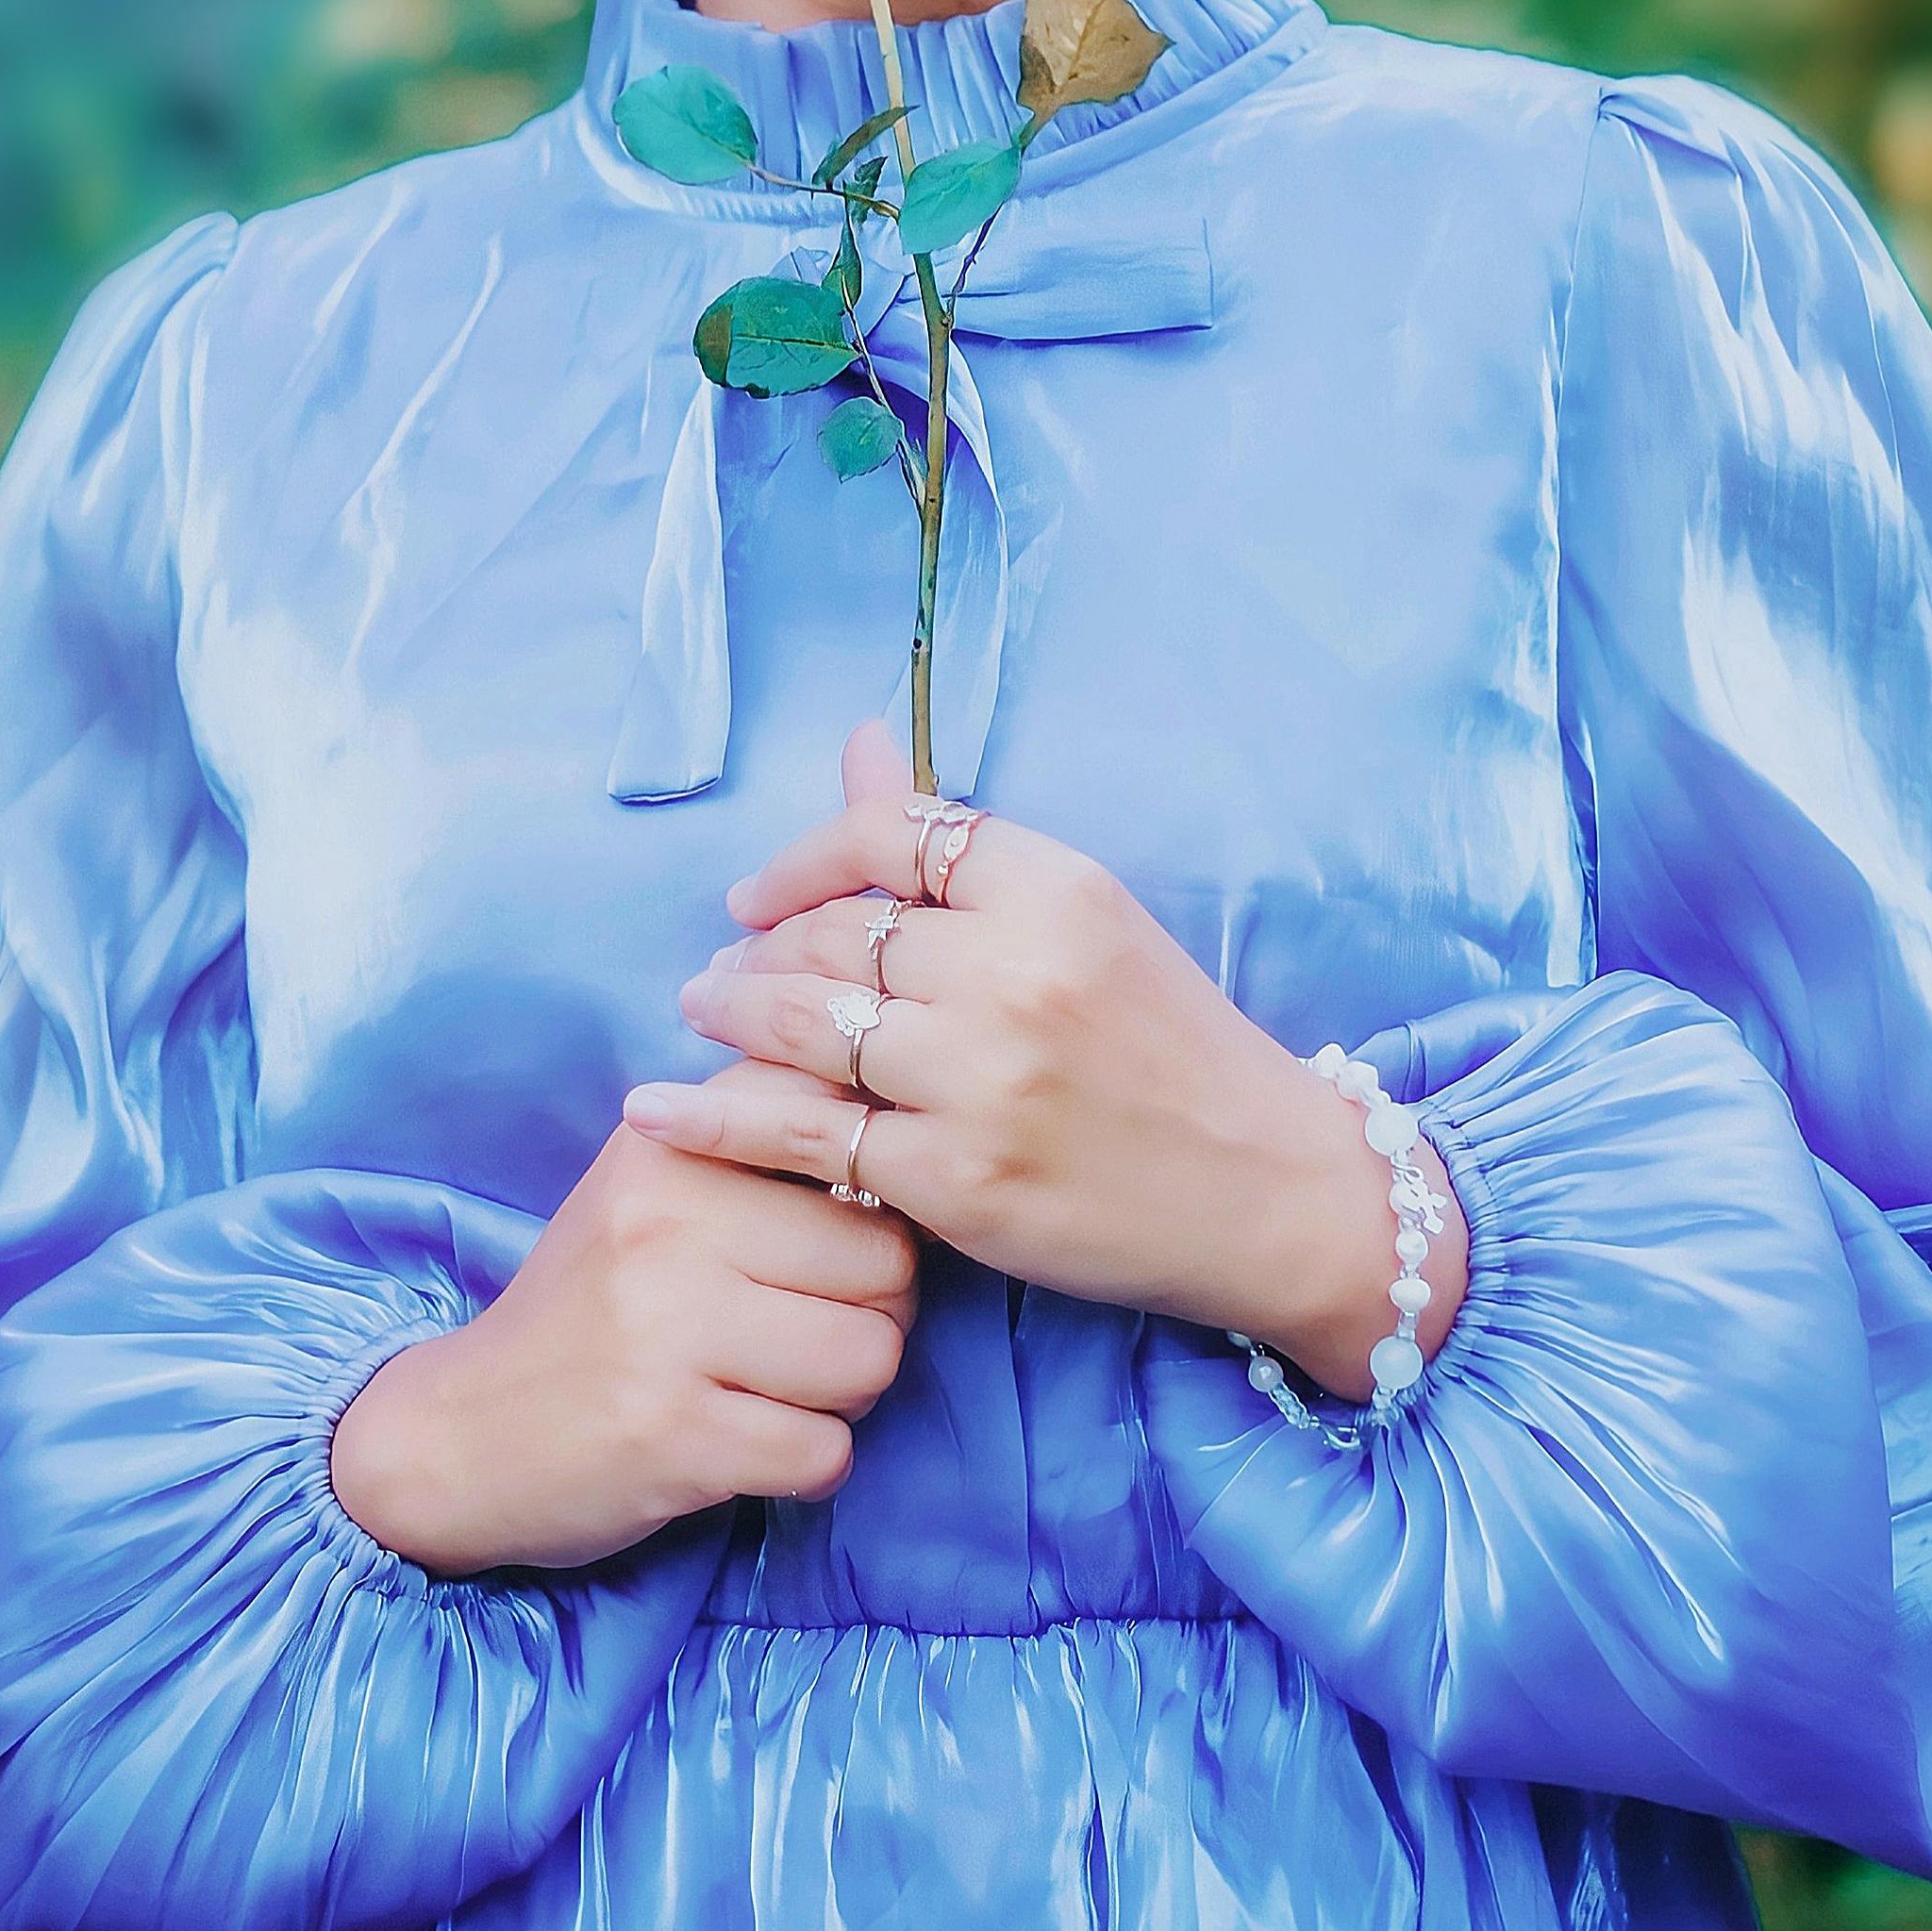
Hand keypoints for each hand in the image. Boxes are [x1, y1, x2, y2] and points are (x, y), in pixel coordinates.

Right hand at [330, 1119, 917, 1576]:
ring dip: (849, 1396)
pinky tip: (757, 1451)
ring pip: (870, 1356)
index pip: (844, 1126)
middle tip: (815, 1332)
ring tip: (786, 1393)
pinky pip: (824, 1452)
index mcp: (671, 1143)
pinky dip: (810, 1465)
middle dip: (877, 1310)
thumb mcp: (653, 1187)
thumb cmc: (589, 1307)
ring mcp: (670, 1330)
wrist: (461, 1432)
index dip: (876, 1187)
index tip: (841, 1224)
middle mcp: (670, 1222)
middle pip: (887, 1258)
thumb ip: (754, 1137)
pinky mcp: (674, 1436)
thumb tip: (890, 1114)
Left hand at [624, 721, 1466, 1397]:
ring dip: (732, 1015)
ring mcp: (981, 1079)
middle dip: (760, 949)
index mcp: (1056, 887)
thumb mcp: (1083, 919)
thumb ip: (957, 843)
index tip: (758, 894)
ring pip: (807, 1026)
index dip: (805, 857)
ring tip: (701, 1014)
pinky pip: (806, 1137)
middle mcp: (1014, 972)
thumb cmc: (1175, 1047)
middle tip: (721, 970)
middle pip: (836, 934)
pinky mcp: (955, 1181)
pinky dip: (719, 1118)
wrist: (1270, 1190)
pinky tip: (660, 1112)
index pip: (892, 834)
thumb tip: (859, 740)